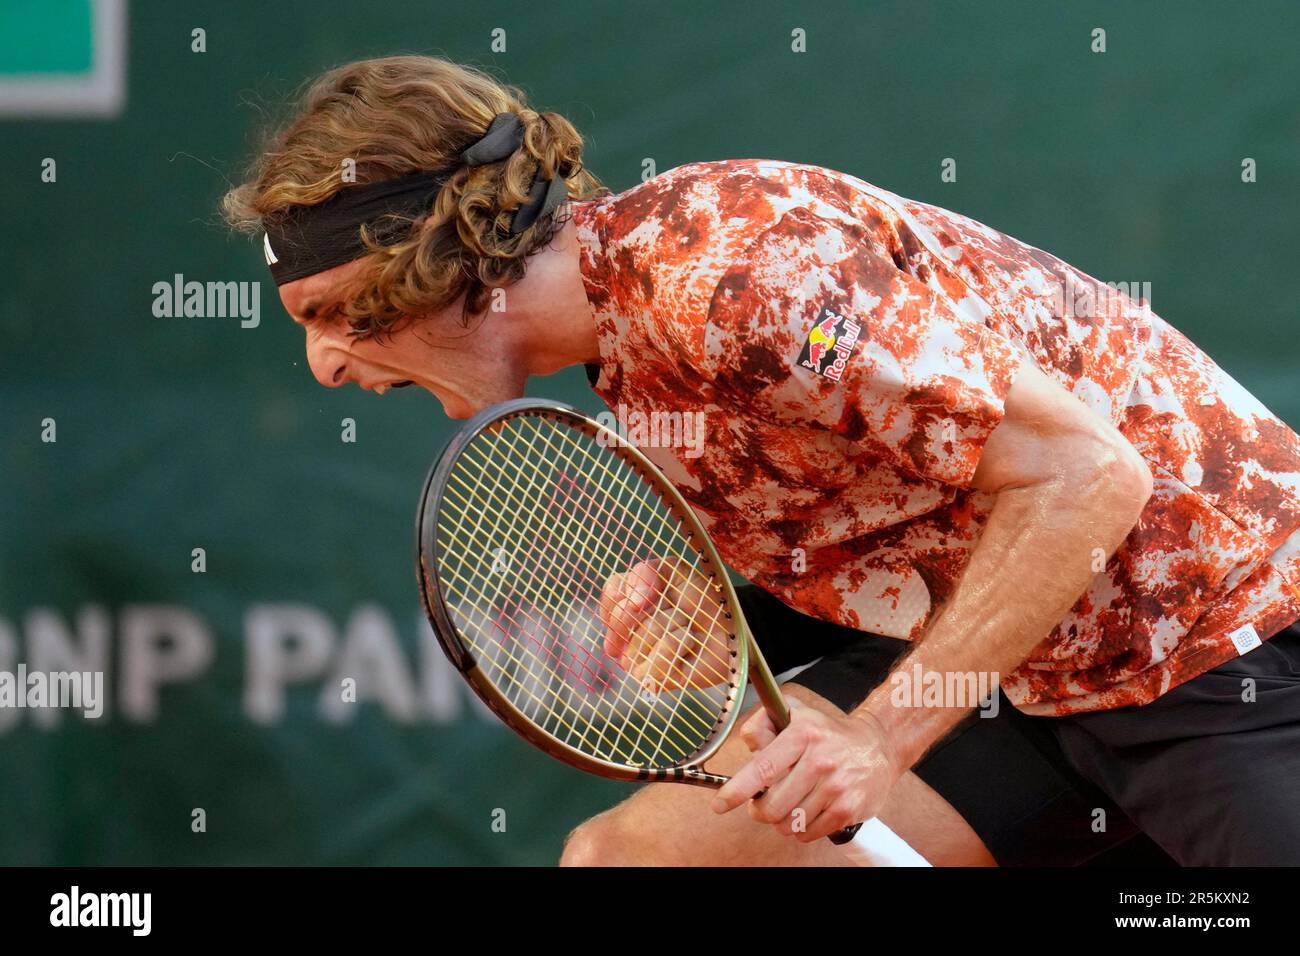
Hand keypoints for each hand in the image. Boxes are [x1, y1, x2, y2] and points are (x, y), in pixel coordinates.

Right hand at [597, 557, 729, 690]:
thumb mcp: (673, 571)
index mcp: (622, 608)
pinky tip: (688, 645)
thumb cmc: (699, 600)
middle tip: (676, 610)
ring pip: (647, 632)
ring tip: (685, 628)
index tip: (656, 589)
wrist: (728, 625)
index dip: (636, 587)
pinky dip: (681, 643)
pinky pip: (661, 654)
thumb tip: (634, 603)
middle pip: (626, 614)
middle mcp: (623, 636)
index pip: (612, 593)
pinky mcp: (651, 679)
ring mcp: (634, 659)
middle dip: (661, 605)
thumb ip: (645, 572)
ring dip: (676, 623)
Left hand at [711, 701, 903, 841]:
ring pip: (789, 823)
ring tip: (790, 804)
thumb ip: (766, 724)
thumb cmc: (829, 734)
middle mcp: (821, 760)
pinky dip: (802, 829)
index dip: (737, 790)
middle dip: (760, 810)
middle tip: (762, 804)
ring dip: (781, 820)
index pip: (763, 768)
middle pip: (772, 806)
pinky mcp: (848, 809)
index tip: (721, 804)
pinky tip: (809, 811)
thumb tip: (747, 741)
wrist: (878, 747)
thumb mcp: (798, 715)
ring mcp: (836, 787)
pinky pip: (808, 834)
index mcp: (803, 734)